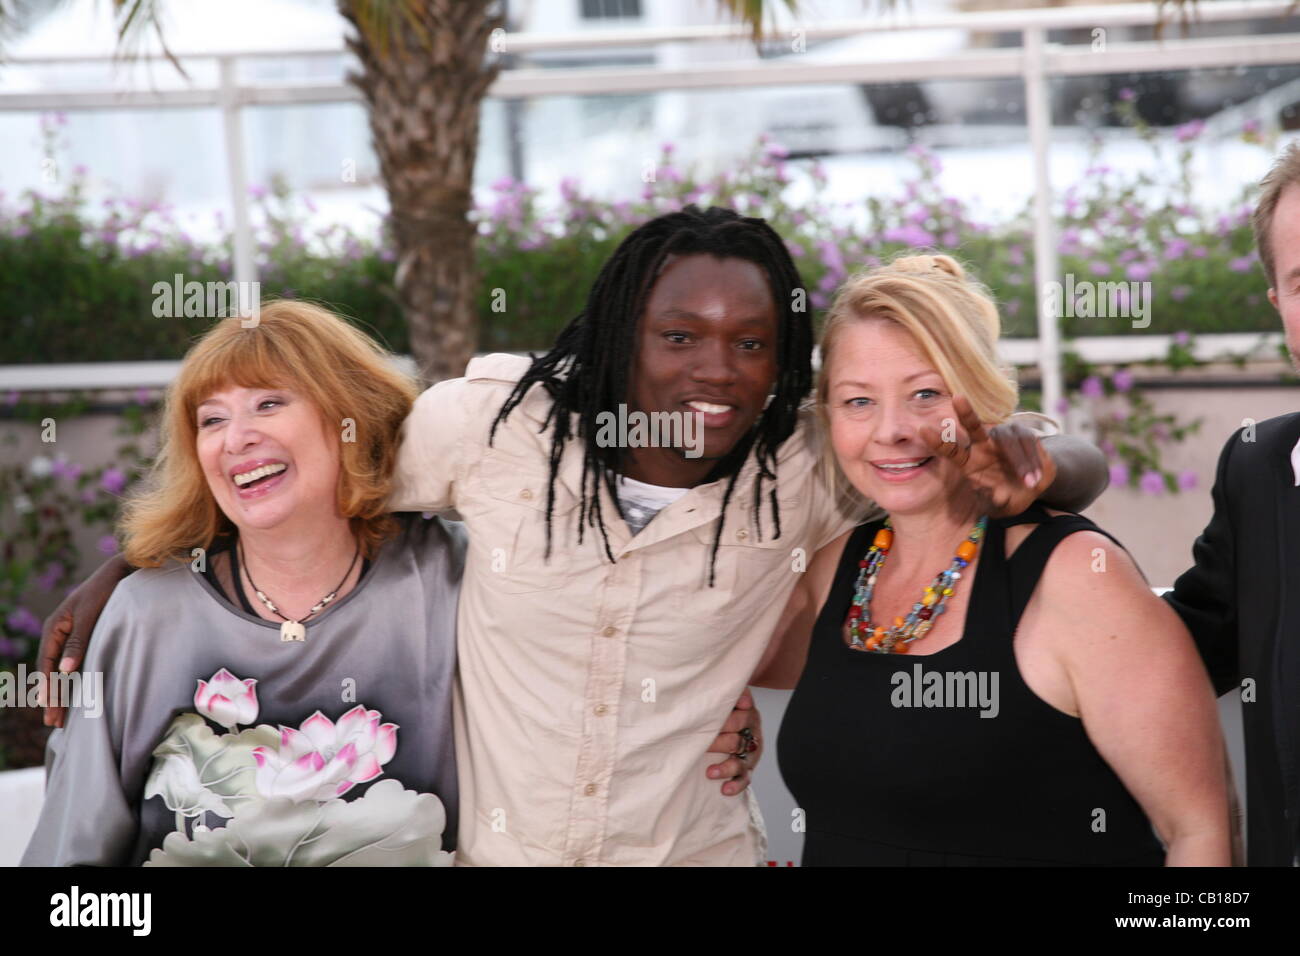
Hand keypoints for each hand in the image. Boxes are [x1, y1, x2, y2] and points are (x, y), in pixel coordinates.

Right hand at [37, 555, 127, 726]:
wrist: (122, 572)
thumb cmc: (106, 591)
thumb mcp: (91, 615)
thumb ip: (79, 642)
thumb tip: (65, 671)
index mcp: (54, 627)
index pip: (47, 665)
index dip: (49, 689)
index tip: (50, 709)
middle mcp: (58, 633)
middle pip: (52, 671)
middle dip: (53, 698)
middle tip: (54, 723)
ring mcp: (70, 636)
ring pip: (62, 670)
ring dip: (62, 693)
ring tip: (61, 718)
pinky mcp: (84, 637)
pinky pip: (74, 664)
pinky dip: (74, 681)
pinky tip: (76, 695)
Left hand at [705, 688, 762, 795]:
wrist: (734, 723)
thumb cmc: (724, 709)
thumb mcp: (727, 697)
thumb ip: (723, 691)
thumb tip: (716, 683)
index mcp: (748, 712)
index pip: (741, 715)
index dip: (727, 720)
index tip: (710, 720)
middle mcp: (752, 731)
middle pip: (738, 739)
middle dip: (719, 743)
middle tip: (701, 744)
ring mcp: (751, 752)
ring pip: (742, 761)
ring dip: (726, 767)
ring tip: (710, 772)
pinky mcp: (748, 768)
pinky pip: (745, 779)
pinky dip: (735, 785)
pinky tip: (724, 789)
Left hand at [919, 395, 1055, 516]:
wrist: (1033, 488)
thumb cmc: (1008, 497)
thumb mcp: (1000, 506)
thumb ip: (997, 502)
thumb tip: (999, 497)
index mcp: (969, 462)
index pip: (951, 450)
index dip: (938, 442)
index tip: (922, 429)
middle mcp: (983, 445)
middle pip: (974, 427)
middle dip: (966, 413)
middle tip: (957, 398)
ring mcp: (1004, 438)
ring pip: (1009, 440)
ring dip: (1020, 462)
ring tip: (1029, 484)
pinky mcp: (1024, 435)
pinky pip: (1029, 443)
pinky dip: (1033, 462)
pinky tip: (1036, 478)